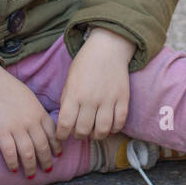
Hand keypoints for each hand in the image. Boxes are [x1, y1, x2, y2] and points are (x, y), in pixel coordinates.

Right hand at [0, 60, 58, 177]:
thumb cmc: (8, 88)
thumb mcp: (30, 98)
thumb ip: (37, 112)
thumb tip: (41, 125)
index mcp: (39, 113)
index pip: (53, 134)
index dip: (56, 146)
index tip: (58, 155)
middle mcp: (31, 122)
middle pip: (43, 146)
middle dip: (46, 160)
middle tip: (47, 170)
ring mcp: (16, 128)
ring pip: (28, 153)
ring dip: (31, 166)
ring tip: (31, 175)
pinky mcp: (0, 133)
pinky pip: (10, 152)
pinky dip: (13, 163)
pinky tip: (14, 169)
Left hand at [56, 26, 133, 142]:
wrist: (107, 49)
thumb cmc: (85, 65)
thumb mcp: (69, 81)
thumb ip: (67, 102)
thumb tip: (66, 123)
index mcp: (74, 94)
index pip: (65, 124)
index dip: (62, 135)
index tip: (62, 136)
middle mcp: (91, 99)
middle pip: (83, 130)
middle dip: (79, 135)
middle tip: (79, 133)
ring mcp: (109, 100)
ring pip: (102, 130)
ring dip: (96, 136)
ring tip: (94, 132)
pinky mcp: (123, 99)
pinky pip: (119, 122)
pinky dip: (114, 129)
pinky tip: (109, 127)